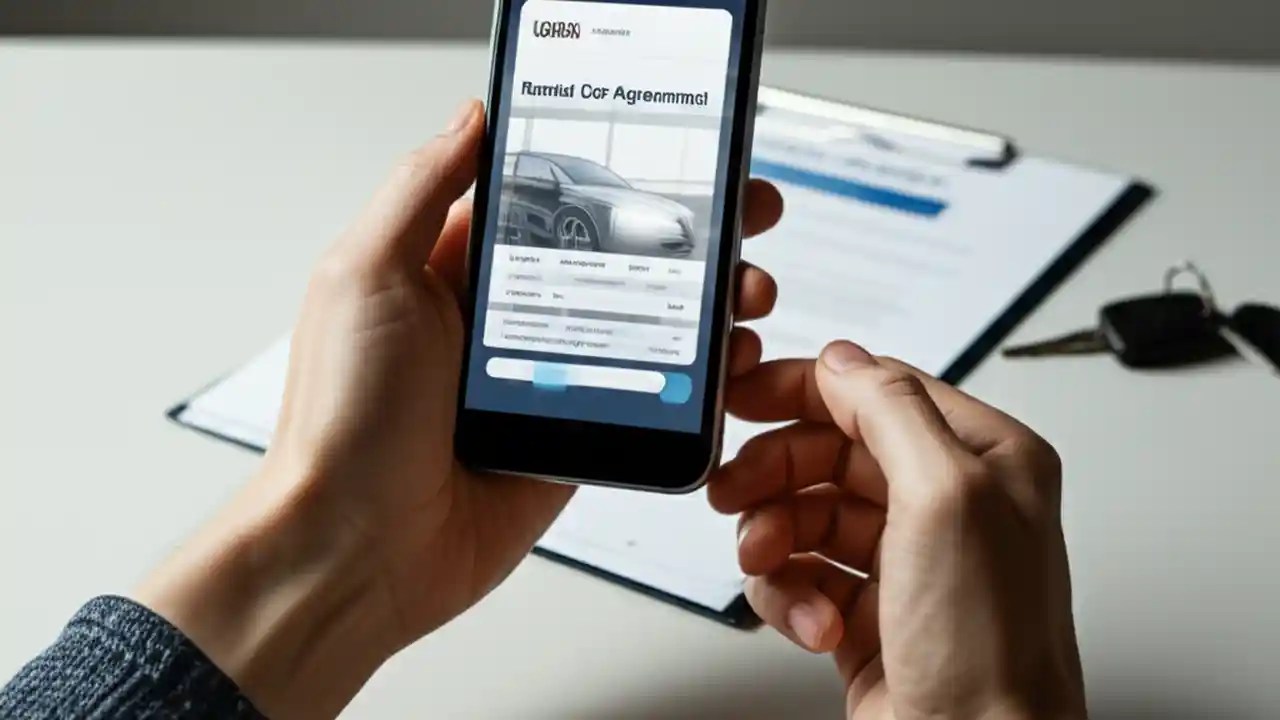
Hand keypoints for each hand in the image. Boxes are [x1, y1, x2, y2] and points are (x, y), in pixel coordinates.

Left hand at [136, 99, 785, 718]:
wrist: (361, 549)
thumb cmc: (344, 419)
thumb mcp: (366, 275)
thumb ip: (421, 188)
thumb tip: (470, 118)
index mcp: (453, 269)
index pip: (550, 199)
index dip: (615, 173)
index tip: (674, 155)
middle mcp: (504, 321)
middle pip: (614, 257)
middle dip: (684, 233)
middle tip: (741, 213)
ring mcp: (543, 379)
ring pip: (642, 324)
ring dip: (704, 303)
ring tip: (746, 291)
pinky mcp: (571, 436)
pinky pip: (645, 398)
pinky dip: (694, 380)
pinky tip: (728, 361)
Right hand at [711, 342, 1086, 719]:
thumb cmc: (991, 650)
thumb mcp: (946, 500)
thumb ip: (891, 412)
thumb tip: (843, 360)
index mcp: (985, 460)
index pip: (880, 393)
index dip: (806, 391)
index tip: (745, 398)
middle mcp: (947, 506)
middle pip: (830, 453)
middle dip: (776, 470)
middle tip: (734, 488)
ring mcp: (905, 563)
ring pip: (806, 515)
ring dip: (774, 537)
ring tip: (765, 559)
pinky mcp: (866, 615)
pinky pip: (801, 577)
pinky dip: (789, 595)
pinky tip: (810, 620)